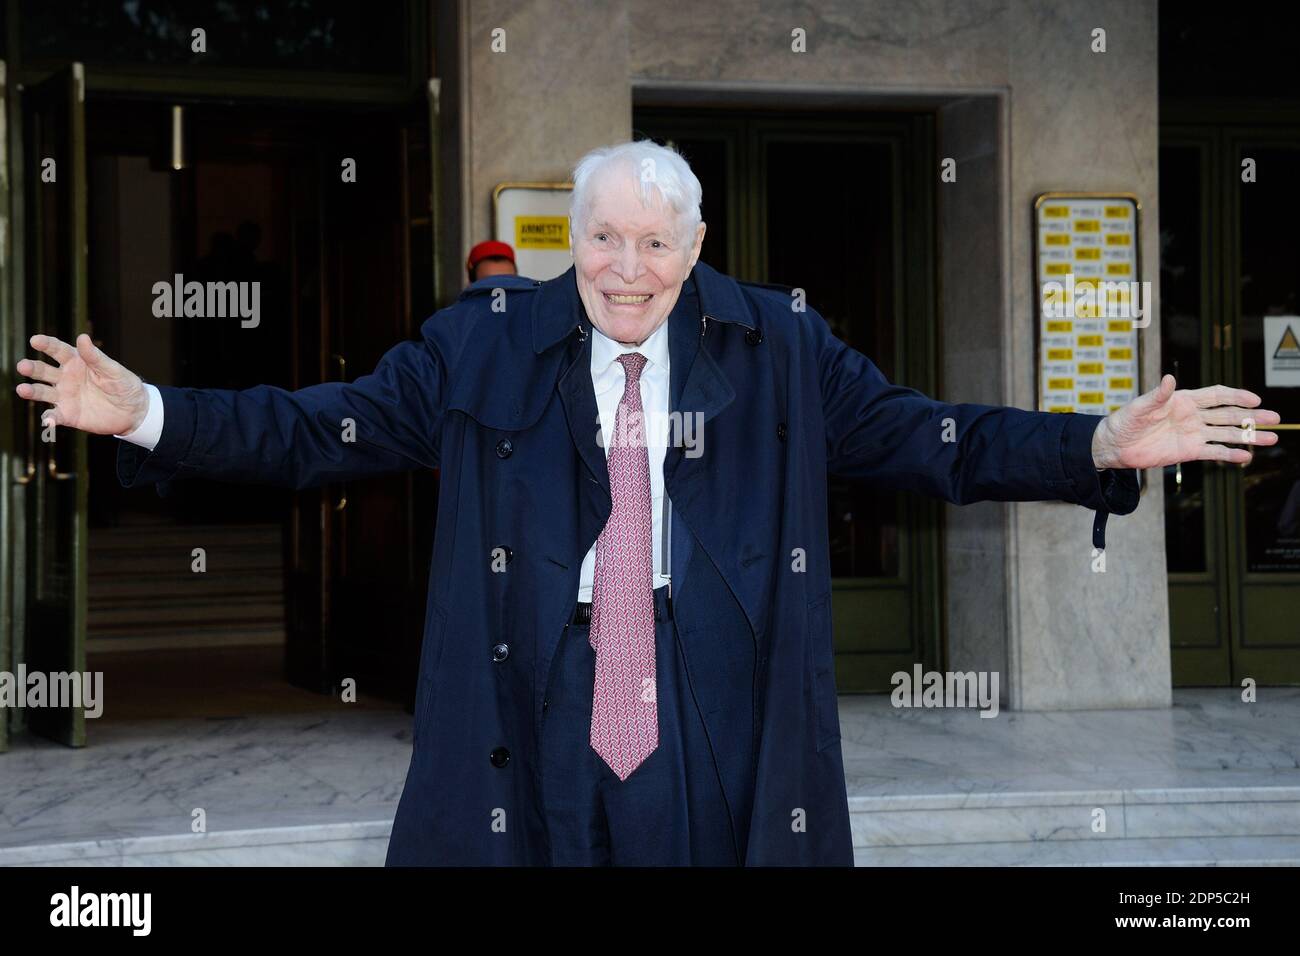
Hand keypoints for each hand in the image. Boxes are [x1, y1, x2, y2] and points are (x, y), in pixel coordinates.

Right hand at [14, 333, 149, 435]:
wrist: (134, 412)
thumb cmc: (125, 386)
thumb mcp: (114, 370)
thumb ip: (96, 357)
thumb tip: (82, 338)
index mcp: (76, 362)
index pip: (57, 350)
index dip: (46, 344)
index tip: (35, 340)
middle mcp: (65, 378)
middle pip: (43, 371)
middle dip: (32, 368)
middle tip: (23, 366)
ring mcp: (64, 396)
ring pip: (42, 392)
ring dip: (32, 391)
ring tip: (22, 390)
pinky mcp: (68, 415)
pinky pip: (54, 416)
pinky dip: (49, 419)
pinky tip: (48, 421)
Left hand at [1091, 374, 1280, 469]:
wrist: (1114, 446)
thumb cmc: (1124, 421)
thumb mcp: (1139, 407)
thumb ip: (1157, 395)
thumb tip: (1169, 379)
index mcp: (1183, 399)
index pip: (1217, 395)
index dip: (1236, 396)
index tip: (1255, 399)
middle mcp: (1193, 416)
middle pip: (1229, 414)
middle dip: (1252, 416)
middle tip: (1274, 418)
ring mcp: (1193, 434)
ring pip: (1226, 434)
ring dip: (1248, 436)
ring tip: (1271, 438)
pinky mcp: (1188, 451)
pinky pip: (1213, 452)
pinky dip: (1230, 455)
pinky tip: (1246, 457)